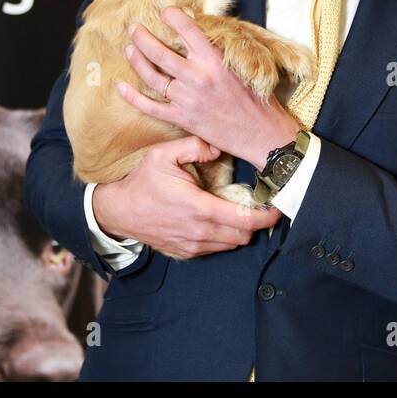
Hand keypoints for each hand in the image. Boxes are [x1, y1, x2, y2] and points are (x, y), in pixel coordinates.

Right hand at [91, 135, 279, 258]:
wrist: (119, 210)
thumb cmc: (142, 182)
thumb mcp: (164, 154)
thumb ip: (195, 146)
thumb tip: (219, 146)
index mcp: (199, 208)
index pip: (245, 220)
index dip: (267, 217)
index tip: (277, 209)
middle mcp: (198, 231)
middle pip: (243, 236)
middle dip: (256, 223)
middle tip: (259, 206)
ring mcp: (192, 245)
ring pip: (231, 245)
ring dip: (240, 230)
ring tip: (240, 211)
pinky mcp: (186, 252)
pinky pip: (216, 249)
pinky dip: (224, 237)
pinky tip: (219, 220)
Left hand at [116, 6, 300, 169]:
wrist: (262, 134)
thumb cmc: (258, 99)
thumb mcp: (244, 66)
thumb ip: (221, 50)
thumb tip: (202, 34)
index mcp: (214, 60)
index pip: (187, 28)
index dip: (172, 15)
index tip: (165, 11)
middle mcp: (197, 77)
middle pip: (159, 51)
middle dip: (142, 36)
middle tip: (133, 27)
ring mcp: (187, 99)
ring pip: (151, 75)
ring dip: (136, 59)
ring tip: (128, 48)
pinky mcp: (182, 119)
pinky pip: (150, 107)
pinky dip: (133, 97)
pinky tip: (120, 87)